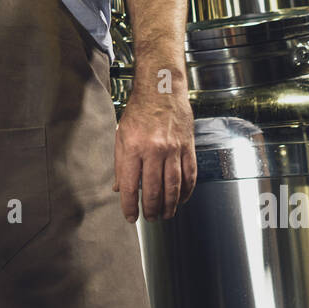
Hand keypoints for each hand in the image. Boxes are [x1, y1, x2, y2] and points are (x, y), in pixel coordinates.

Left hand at [113, 82, 195, 222]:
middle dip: (151, 209)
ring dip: (170, 205)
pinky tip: (181, 199)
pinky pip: (189, 174)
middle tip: (150, 218)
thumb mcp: (121, 135)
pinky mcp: (188, 146)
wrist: (162, 89)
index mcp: (134, 147)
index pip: (130, 186)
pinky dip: (186, 191)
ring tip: (166, 214)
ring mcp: (174, 149)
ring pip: (173, 186)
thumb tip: (119, 189)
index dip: (130, 206)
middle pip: (154, 190)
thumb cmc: (139, 111)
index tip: (131, 217)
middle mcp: (154, 150)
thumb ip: (120, 164)